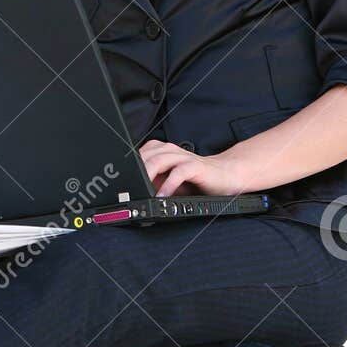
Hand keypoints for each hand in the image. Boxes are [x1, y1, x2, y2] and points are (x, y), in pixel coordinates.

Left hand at [138, 139, 253, 197]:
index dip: (127, 168)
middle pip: (145, 157)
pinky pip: (179, 172)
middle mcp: (170, 150)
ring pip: (158, 160)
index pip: (138, 155)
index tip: (120, 184)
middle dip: (134, 173)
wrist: (226, 175)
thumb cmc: (197, 180)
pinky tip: (163, 196)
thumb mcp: (169, 182)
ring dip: (147, 176)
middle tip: (127, 191)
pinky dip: (168, 185)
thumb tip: (131, 195)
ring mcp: (184, 157)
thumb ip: (152, 183)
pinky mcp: (196, 166)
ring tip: (141, 193)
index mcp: (161, 151)